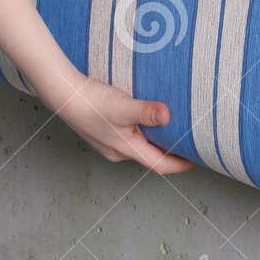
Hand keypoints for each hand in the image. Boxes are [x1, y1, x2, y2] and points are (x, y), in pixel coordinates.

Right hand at [53, 72, 195, 175]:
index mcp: (126, 150)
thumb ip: (145, 111)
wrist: (62, 94)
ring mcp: (109, 141)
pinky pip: (127, 136)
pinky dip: (140, 131)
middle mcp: (118, 151)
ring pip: (138, 145)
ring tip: (170, 128)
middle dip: (169, 152)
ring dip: (154, 140)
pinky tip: (141, 117)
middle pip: (150, 157)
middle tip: (187, 141)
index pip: (160, 165)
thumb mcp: (122, 106)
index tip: (197, 159)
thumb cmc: (91, 102)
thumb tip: (168, 115)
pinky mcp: (102, 130)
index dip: (180, 164)